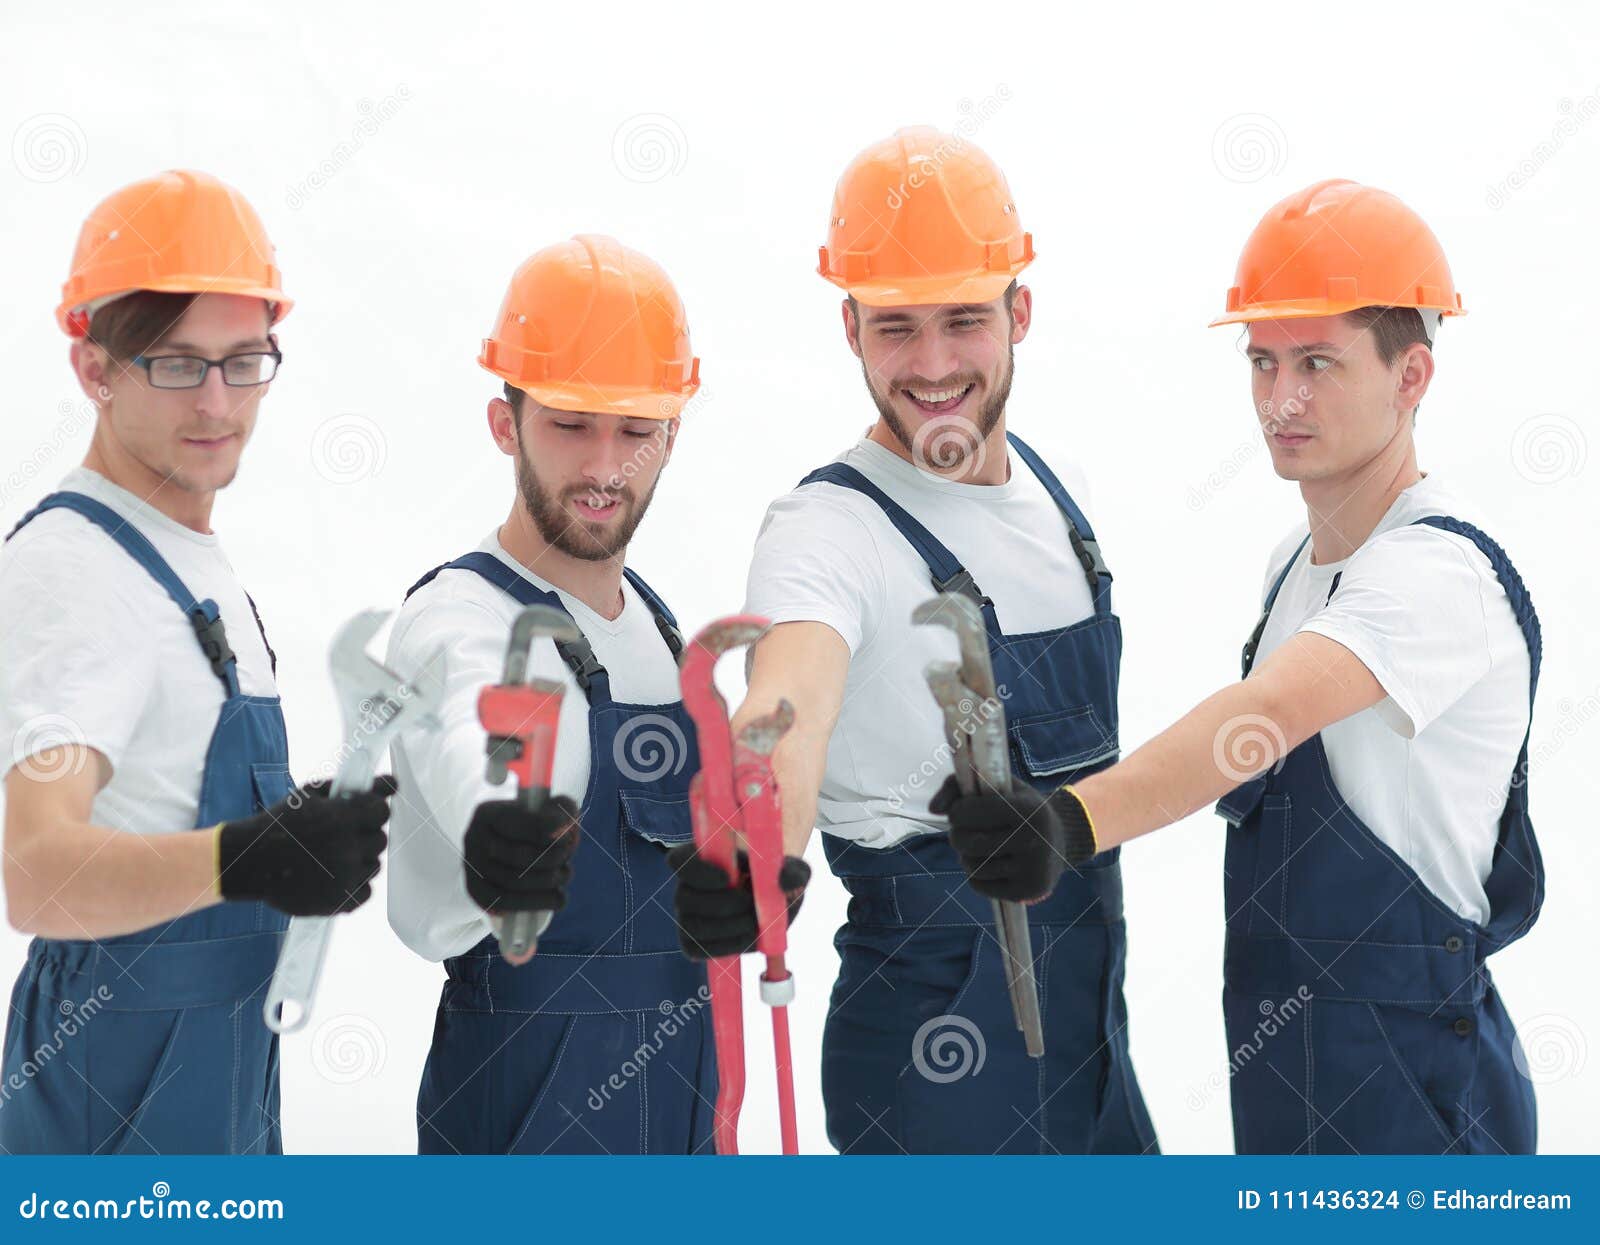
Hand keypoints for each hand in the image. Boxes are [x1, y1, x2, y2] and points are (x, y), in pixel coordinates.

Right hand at [218, 776, 396, 915]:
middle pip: (379, 839)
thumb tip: (392, 783)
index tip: (360, 812)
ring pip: (373, 865)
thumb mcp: (310, 795)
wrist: (250, 862)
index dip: (371, 810)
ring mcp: (345, 877)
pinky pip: (365, 891)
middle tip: (339, 835)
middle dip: (364, 834)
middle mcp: (348, 849)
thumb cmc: (279, 824)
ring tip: (330, 856)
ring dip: (359, 859)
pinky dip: (354, 885)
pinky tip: (333, 876)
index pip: (381, 811)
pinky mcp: (339, 901)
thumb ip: (352, 787)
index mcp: (342, 819)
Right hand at [463, 795, 578, 913]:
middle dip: (552, 858)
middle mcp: (474, 839)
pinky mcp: (476, 891)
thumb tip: (563, 827)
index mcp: (488, 812)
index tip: (566, 835)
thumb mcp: (549, 808)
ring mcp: (472, 867)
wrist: (507, 843)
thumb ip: (562, 809)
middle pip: (519, 856)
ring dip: (549, 882)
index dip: (548, 830)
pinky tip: (557, 898)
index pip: (520, 822)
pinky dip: (537, 902)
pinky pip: (505, 903)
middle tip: (566, 855)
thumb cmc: (534, 824)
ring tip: (564, 874)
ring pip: (514, 882)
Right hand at [667, 843, 809, 960]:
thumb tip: (785, 880)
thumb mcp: (792, 871)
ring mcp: (687, 917)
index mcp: (701, 858)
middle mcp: (687, 887)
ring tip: (754, 922)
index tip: (727, 877)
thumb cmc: (776, 877)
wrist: (772, 900)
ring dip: (727, 927)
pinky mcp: (694, 943)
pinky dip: (727, 946)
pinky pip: (699, 949)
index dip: (696, 870)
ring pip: (693, 926)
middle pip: (685, 898)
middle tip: (750, 903)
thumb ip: (793, 872)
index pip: (678, 860)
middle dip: (722, 904)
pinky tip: (749, 937)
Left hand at [929, 776, 1096, 900]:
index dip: (956, 811)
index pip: (965, 813)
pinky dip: (977, 874)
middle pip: (965, 842)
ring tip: (982, 846)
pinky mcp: (1027, 891)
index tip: (963, 810)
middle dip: (957, 835)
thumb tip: (933, 809)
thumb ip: (958, 785)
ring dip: (967, 856)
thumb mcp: (996, 785)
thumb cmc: (1018, 805)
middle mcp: (1032, 840)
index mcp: (1026, 809)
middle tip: (966, 830)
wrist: (1061, 837)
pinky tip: (992, 863)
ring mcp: (1032, 869)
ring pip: (971, 866)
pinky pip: (979, 885)